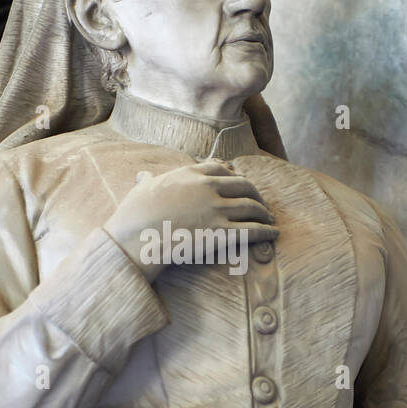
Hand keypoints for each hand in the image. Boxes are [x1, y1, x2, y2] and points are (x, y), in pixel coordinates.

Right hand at [103, 160, 277, 281]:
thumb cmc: (133, 217)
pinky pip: (252, 231)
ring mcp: (216, 209)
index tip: (242, 183)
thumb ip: (148, 181)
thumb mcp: (141, 190)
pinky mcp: (220, 233)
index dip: (236, 175)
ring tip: (270, 219)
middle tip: (261, 204)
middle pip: (243, 185)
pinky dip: (267, 232)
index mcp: (190, 173)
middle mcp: (207, 187)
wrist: (135, 239)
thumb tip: (143, 177)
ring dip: (264, 213)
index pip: (221, 168)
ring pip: (251, 206)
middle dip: (256, 194)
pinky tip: (274, 234)